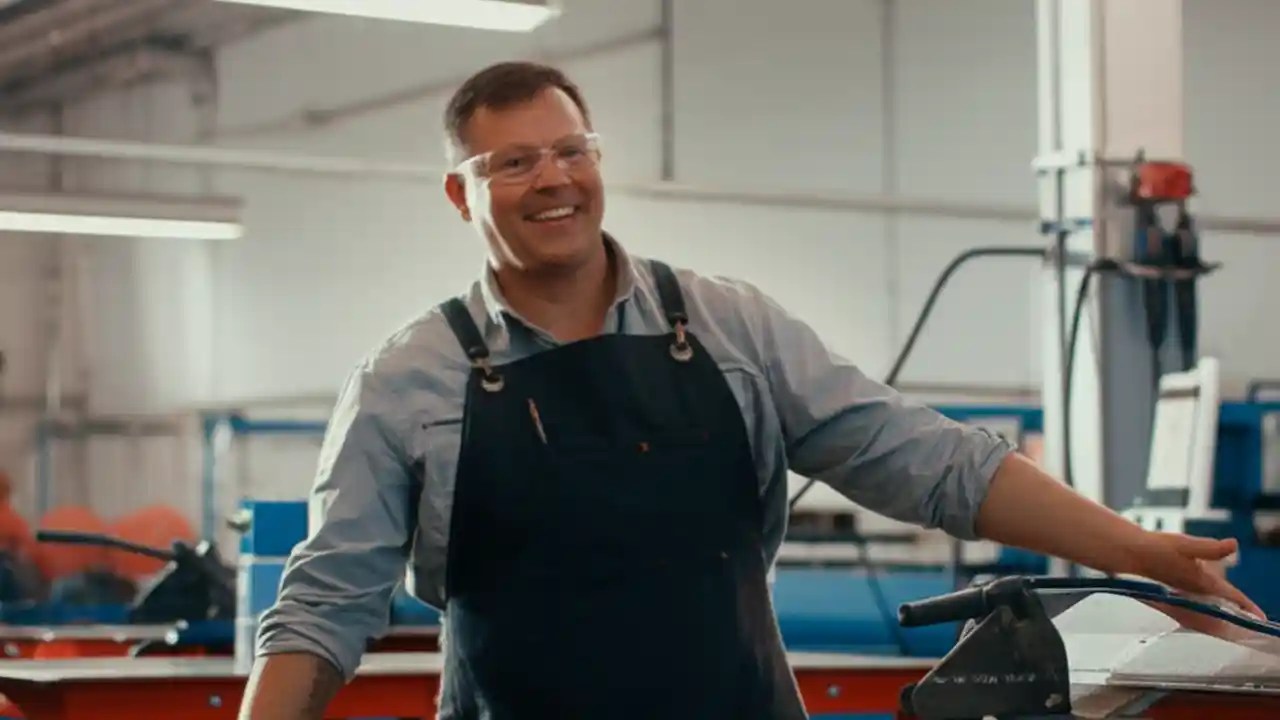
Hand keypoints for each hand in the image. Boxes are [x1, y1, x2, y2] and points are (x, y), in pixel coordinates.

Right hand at [1127, 531, 1265, 619]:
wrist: (1128, 553)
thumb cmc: (1156, 548)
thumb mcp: (1185, 545)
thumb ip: (1210, 548)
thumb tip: (1233, 544)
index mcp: (1201, 582)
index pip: (1230, 596)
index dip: (1246, 606)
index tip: (1261, 618)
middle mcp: (1193, 592)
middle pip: (1220, 609)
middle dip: (1235, 616)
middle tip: (1250, 620)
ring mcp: (1183, 593)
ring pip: (1207, 610)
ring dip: (1220, 616)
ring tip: (1232, 618)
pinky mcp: (1173, 592)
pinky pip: (1194, 608)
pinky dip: (1204, 613)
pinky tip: (1204, 608)